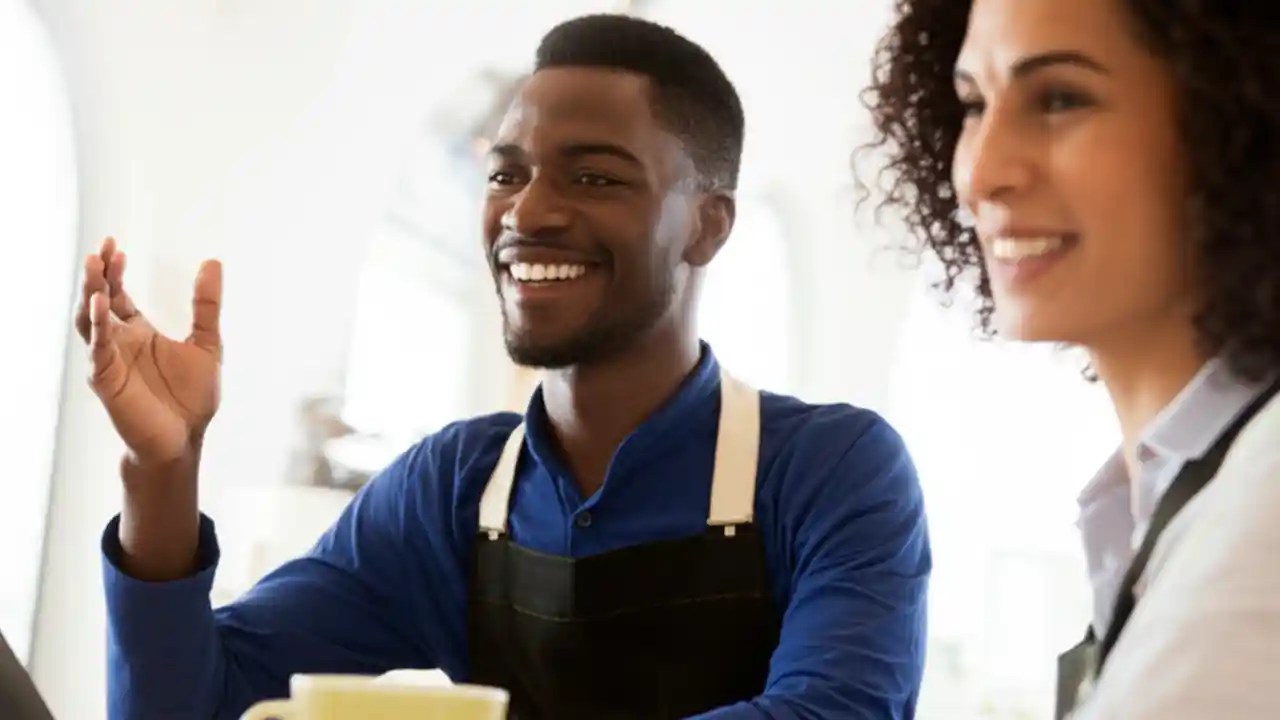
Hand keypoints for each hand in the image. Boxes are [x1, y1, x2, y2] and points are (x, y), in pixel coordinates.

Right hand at [75, 237, 222, 465]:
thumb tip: (213, 262)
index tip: (115, 247)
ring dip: (90, 294)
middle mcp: (120, 343)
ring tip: (95, 268)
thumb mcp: (206, 343)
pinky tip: (100, 303)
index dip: (113, 272)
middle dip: (97, 275)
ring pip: (89, 321)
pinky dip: (97, 325)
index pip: (118, 294)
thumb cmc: (191, 397)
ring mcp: (110, 360)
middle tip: (101, 250)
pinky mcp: (107, 379)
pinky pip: (97, 348)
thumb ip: (206, 305)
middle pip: (98, 301)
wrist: (184, 438)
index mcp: (139, 333)